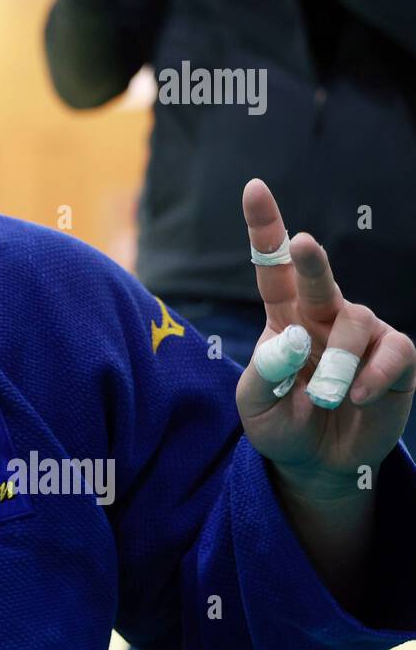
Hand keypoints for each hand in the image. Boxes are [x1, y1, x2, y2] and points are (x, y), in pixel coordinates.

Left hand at [237, 179, 415, 501]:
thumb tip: (291, 338)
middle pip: (316, 278)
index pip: (273, 266)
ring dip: (338, 365)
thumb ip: (265, 372)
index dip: (265, 227)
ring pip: (354, 325)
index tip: (253, 188)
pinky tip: (358, 397)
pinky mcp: (396, 358)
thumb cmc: (280, 422)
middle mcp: (324, 315)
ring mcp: (362, 333)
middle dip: (312, 258)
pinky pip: (393, 352)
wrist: (316, 462)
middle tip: (304, 243)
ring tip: (328, 397)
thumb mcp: (255, 403)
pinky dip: (373, 376)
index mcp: (283, 317)